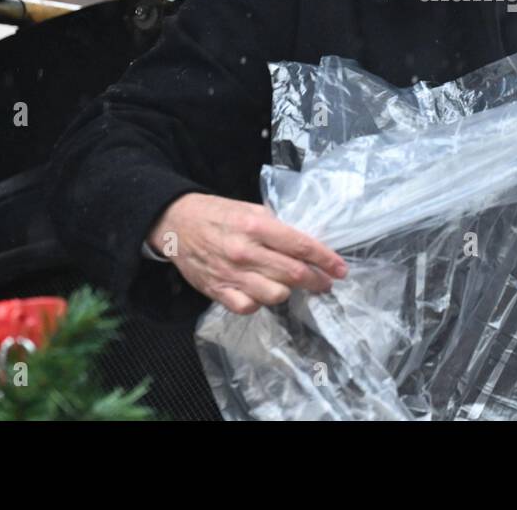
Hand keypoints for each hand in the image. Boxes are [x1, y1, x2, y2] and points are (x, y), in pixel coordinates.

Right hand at [148, 192, 347, 314]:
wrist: (176, 223)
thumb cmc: (218, 214)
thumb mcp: (250, 209)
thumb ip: (277, 228)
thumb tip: (305, 246)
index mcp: (256, 226)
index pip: (301, 246)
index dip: (325, 260)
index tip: (340, 269)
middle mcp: (245, 252)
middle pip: (293, 274)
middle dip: (317, 280)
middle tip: (326, 282)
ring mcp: (231, 274)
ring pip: (275, 294)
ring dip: (290, 292)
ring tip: (292, 285)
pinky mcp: (217, 290)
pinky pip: (248, 307)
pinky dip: (260, 303)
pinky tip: (262, 293)